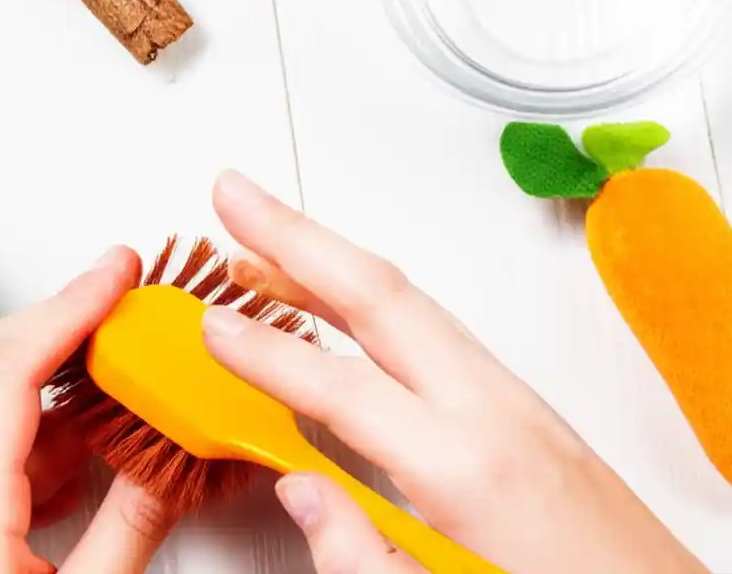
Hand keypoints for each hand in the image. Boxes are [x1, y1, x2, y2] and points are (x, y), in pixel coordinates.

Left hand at [0, 247, 177, 573]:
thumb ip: (130, 528)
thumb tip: (175, 458)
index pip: (8, 370)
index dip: (68, 307)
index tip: (118, 273)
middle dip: (64, 316)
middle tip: (124, 291)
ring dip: (64, 375)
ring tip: (134, 365)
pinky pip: (0, 449)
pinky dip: (54, 426)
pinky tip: (103, 438)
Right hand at [206, 170, 706, 573]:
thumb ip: (362, 557)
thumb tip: (301, 493)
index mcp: (470, 467)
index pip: (344, 386)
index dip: (265, 352)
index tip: (209, 324)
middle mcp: (496, 411)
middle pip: (382, 294)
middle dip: (297, 234)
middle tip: (233, 194)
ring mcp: (515, 399)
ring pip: (408, 302)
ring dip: (330, 260)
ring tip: (260, 245)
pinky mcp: (522, 406)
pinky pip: (431, 329)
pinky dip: (370, 300)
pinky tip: (334, 308)